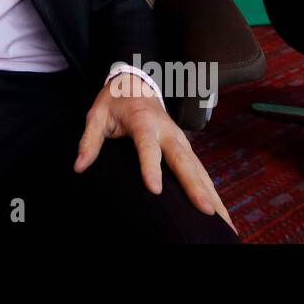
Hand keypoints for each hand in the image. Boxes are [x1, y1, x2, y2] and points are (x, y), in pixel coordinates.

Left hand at [76, 73, 235, 232]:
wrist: (137, 82)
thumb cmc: (115, 101)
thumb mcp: (96, 115)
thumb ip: (89, 140)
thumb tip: (79, 167)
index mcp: (144, 122)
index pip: (148, 147)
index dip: (150, 167)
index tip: (155, 189)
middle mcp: (168, 132)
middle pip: (183, 161)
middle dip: (194, 186)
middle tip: (206, 210)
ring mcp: (181, 141)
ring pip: (198, 169)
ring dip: (212, 194)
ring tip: (225, 221)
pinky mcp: (186, 149)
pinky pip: (201, 172)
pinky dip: (213, 191)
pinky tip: (222, 212)